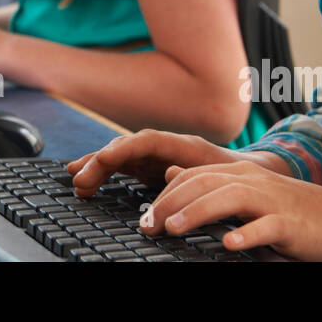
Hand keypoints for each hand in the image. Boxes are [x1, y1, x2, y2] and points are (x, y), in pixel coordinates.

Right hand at [66, 129, 244, 194]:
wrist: (245, 176)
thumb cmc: (236, 178)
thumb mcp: (224, 177)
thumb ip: (199, 173)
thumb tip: (171, 174)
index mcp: (183, 145)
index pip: (147, 140)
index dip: (123, 148)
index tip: (103, 159)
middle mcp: (163, 147)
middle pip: (126, 148)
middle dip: (101, 161)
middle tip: (80, 180)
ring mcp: (154, 156)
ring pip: (119, 156)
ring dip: (96, 167)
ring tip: (76, 181)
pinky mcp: (148, 168)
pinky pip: (120, 167)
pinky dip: (102, 173)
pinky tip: (84, 181)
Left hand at [140, 160, 321, 260]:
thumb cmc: (291, 210)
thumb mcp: (247, 192)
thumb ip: (210, 184)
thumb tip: (170, 174)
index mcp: (240, 173)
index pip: (194, 175)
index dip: (165, 193)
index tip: (145, 216)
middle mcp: (252, 181)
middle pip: (204, 183)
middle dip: (171, 202)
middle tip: (148, 224)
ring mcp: (272, 200)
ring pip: (229, 198)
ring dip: (197, 212)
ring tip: (173, 228)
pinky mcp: (290, 223)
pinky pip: (266, 226)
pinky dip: (247, 234)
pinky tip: (229, 244)